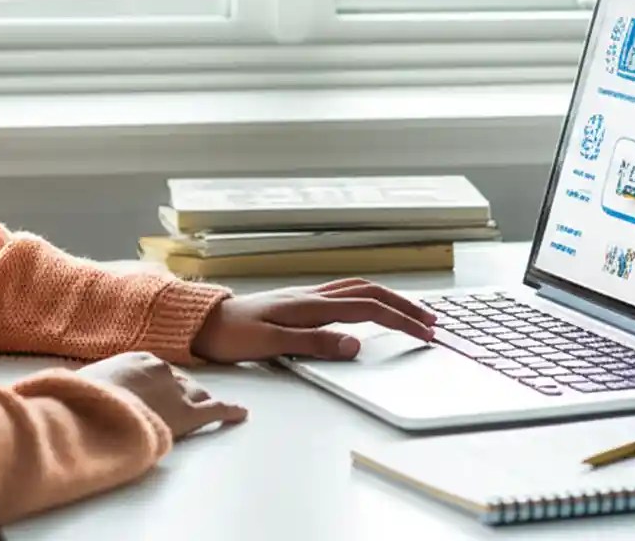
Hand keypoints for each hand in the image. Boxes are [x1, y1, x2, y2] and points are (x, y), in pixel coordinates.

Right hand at [77, 352, 247, 436]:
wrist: (87, 416)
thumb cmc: (79, 403)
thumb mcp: (88, 385)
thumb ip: (101, 387)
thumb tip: (89, 396)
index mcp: (140, 359)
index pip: (160, 372)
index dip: (162, 386)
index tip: (159, 393)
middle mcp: (163, 369)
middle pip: (183, 383)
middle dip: (183, 394)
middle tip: (178, 408)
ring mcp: (177, 391)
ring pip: (199, 396)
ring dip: (202, 404)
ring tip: (209, 410)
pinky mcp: (188, 414)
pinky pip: (216, 409)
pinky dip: (231, 411)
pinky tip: (241, 414)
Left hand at [191, 277, 436, 362]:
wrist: (202, 322)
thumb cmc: (232, 335)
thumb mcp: (271, 344)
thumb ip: (314, 344)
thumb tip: (355, 345)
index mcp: (311, 305)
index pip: (369, 309)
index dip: (401, 320)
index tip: (425, 334)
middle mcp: (313, 295)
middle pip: (372, 292)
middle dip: (405, 306)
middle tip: (432, 323)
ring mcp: (307, 296)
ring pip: (360, 288)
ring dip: (390, 298)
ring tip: (412, 313)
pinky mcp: (300, 302)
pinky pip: (346, 293)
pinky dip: (370, 297)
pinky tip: (372, 307)